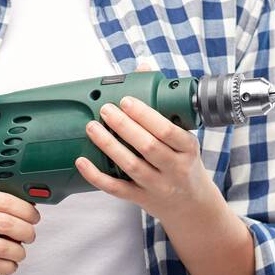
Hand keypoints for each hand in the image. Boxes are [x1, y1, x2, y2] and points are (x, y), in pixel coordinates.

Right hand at [0, 183, 39, 274]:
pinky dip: (7, 267)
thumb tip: (24, 206)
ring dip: (18, 252)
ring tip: (19, 252)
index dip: (25, 210)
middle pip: (5, 223)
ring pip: (1, 247)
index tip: (33, 217)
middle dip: (26, 231)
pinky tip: (9, 265)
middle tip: (30, 236)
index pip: (2, 200)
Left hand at [75, 96, 223, 224]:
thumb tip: (142, 69)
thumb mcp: (185, 138)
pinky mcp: (141, 199)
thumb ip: (164, 108)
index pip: (167, 130)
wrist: (191, 205)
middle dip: (123, 126)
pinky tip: (82, 161)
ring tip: (92, 127)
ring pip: (130, 166)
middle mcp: (174, 168)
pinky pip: (115, 188)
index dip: (144, 114)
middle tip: (105, 109)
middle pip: (147, 146)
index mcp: (188, 149)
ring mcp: (157, 186)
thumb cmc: (185, 164)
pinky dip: (96, 175)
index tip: (127, 100)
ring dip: (108, 145)